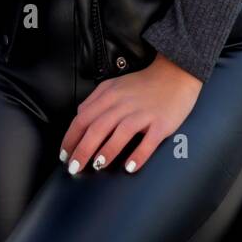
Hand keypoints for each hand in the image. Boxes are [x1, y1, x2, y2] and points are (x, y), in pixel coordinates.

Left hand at [59, 53, 203, 175]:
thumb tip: (79, 117)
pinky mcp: (161, 123)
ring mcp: (144, 114)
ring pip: (120, 134)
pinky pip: (149, 142)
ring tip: (97, 166)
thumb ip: (96, 99)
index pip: (83, 118)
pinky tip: (130, 167)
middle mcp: (124, 104)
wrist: (176, 73)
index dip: (71, 138)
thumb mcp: (115, 84)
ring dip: (107, 152)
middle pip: (97, 128)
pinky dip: (138, 155)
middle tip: (74, 168)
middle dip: (82, 150)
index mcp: (110, 94)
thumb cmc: (143, 83)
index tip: (64, 156)